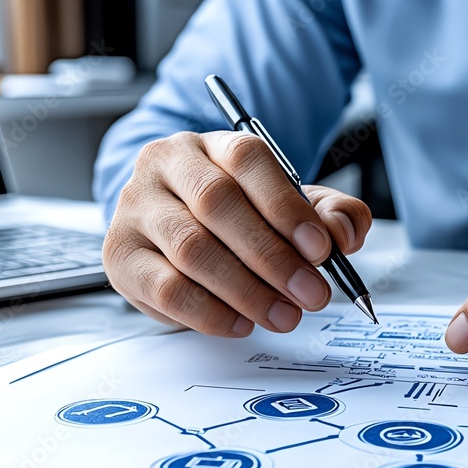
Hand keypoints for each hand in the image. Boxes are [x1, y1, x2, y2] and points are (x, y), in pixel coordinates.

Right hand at [103, 131, 371, 334]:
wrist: (171, 234)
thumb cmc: (238, 217)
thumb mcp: (290, 208)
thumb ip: (329, 215)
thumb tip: (346, 232)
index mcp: (212, 145)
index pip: (247, 159)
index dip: (286, 205)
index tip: (322, 249)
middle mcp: (166, 166)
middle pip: (218, 204)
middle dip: (274, 257)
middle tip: (312, 294)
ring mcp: (136, 209)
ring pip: (193, 250)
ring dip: (248, 291)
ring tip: (284, 315)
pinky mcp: (120, 256)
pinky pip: (167, 289)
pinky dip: (212, 313)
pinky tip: (242, 322)